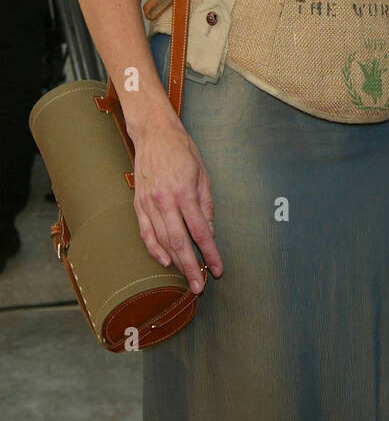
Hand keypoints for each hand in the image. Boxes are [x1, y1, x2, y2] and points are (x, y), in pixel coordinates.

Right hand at [131, 113, 223, 292]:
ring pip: (161, 241)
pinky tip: (165, 261)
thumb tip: (209, 232)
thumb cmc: (182, 150)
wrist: (153, 133)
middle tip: (200, 286)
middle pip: (179, 242)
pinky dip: (154, 249)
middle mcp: (165, 200)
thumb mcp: (203, 174)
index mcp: (185, 192)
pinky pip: (146, 233)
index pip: (200, 231)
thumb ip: (206, 205)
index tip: (217, 268)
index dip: (210, 253)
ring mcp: (149, 203)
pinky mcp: (138, 204)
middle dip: (191, 267)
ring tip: (186, 277)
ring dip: (175, 262)